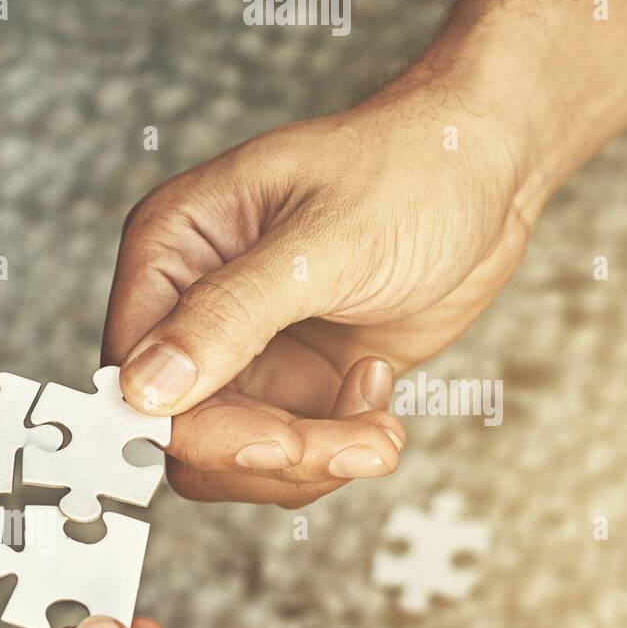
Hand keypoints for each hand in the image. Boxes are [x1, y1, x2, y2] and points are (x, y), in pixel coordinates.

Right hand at [103, 85, 533, 505]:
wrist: (490, 169)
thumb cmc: (414, 166)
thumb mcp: (324, 241)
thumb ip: (229, 316)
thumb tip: (144, 389)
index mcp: (172, 250)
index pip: (135, 374)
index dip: (195, 425)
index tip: (277, 443)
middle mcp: (190, 307)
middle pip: (180, 433)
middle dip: (270, 452)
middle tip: (353, 442)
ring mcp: (238, 351)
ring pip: (231, 458)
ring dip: (312, 460)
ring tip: (379, 425)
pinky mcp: (288, 382)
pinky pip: (284, 457)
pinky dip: (336, 449)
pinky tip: (375, 386)